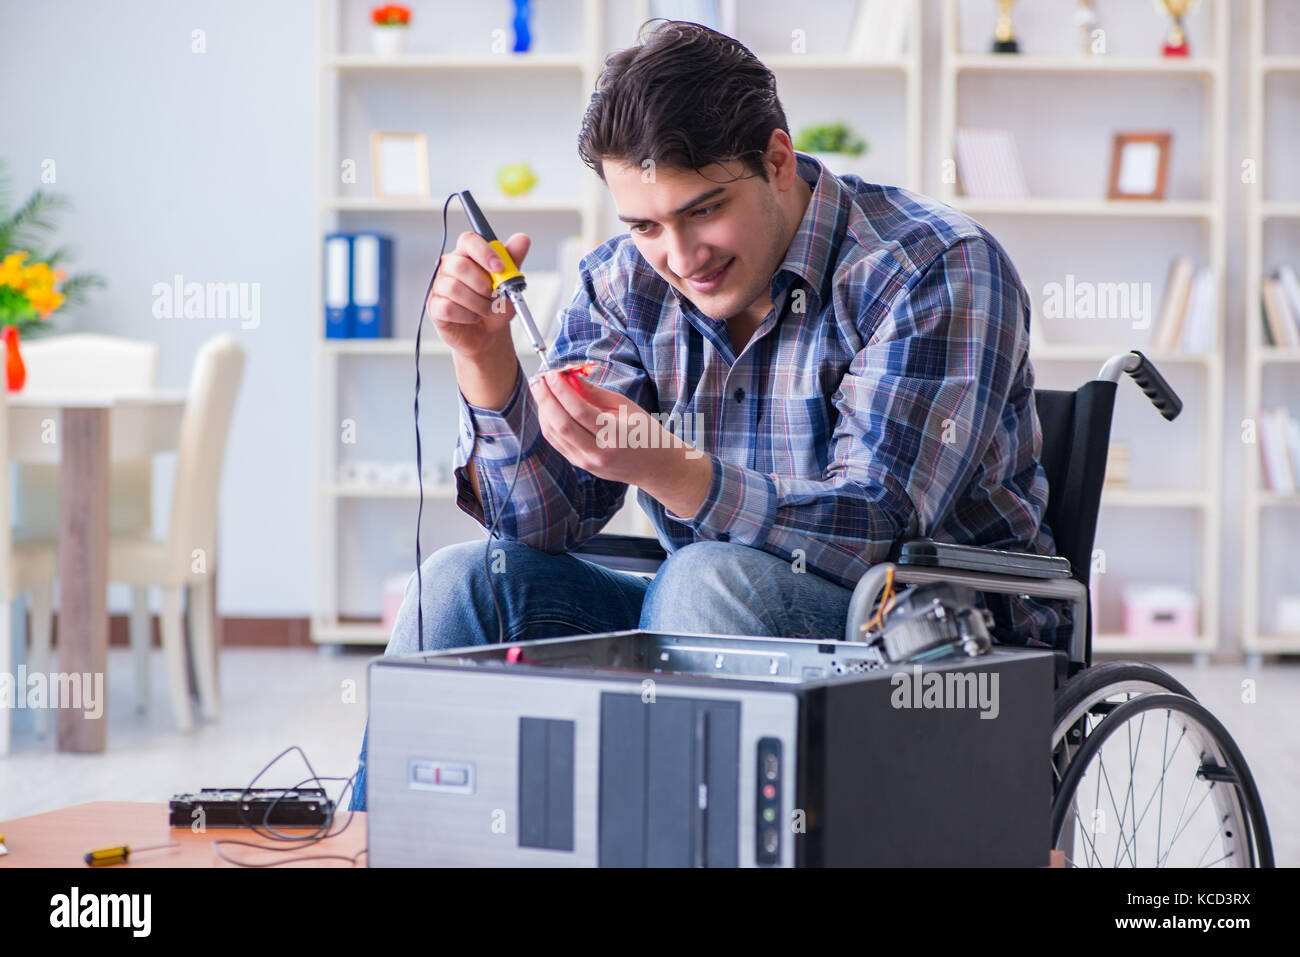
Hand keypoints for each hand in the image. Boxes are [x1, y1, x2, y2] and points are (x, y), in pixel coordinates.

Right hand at [427, 229, 530, 360]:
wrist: (490, 334)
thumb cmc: (496, 305)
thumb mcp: (510, 283)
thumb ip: (514, 260)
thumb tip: (522, 239)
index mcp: (468, 254)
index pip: (469, 240)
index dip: (484, 252)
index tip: (499, 268)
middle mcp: (450, 266)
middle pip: (459, 265)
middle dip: (482, 285)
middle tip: (493, 296)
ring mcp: (439, 285)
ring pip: (453, 288)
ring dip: (477, 303)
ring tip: (486, 310)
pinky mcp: (434, 306)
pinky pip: (447, 307)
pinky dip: (467, 316)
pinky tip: (473, 317)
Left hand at [528, 369, 712, 518]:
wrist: (654, 466)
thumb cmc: (644, 432)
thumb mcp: (624, 406)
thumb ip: (594, 392)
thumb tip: (568, 377)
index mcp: (614, 436)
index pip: (579, 411)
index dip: (561, 390)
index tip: (551, 373)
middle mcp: (597, 452)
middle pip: (560, 424)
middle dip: (545, 398)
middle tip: (538, 379)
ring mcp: (586, 462)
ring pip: (553, 433)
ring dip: (544, 409)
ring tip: (542, 389)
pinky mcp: (579, 465)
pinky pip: (556, 441)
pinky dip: (548, 421)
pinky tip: (549, 406)